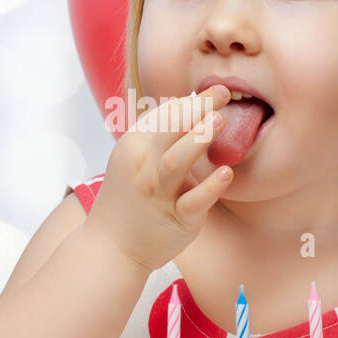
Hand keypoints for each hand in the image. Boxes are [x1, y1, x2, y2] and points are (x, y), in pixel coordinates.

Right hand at [86, 83, 234, 273]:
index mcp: (134, 147)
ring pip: (177, 162)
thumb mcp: (132, 158)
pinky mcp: (176, 219)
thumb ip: (156, 133)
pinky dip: (210, 187)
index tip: (217, 90)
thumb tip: (181, 102)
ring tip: (220, 120)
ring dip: (199, 140)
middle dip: (196, 108)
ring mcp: (159, 194)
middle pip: (168, 130)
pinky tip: (226, 174)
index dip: (191, 101)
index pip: (163, 115)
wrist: (111, 247)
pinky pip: (193, 202)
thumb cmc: (128, 197)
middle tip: (223, 93)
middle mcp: (143, 167)